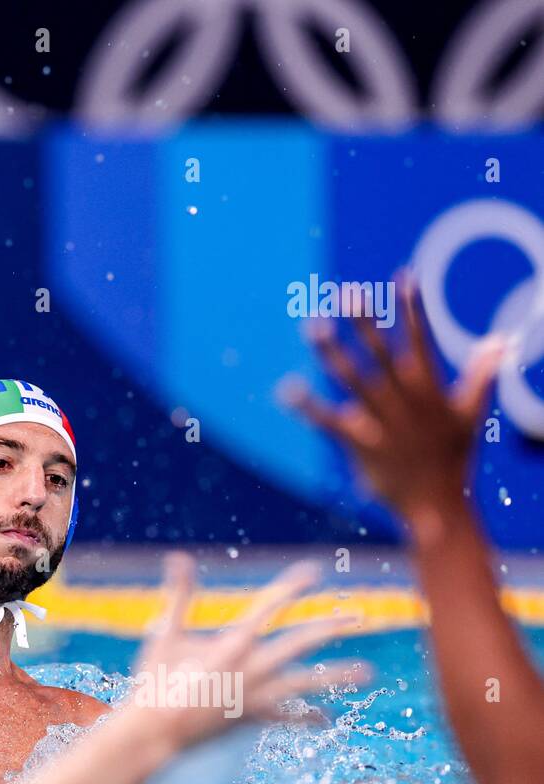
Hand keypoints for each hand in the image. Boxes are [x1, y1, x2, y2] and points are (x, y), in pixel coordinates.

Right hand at [130, 553, 368, 748]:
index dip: (292, 586)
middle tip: (359, 618)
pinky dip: (306, 717)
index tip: (314, 572)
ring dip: (337, 676)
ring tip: (367, 673)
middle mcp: (252, 666)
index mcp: (232, 641)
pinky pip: (287, 717)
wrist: (155, 730)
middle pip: (301, 641)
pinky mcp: (253, 717)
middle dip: (331, 627)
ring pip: (306, 682)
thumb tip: (178, 557)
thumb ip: (178, 595)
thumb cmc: (155, 680)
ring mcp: (256, 694)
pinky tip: (325, 718)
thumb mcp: (164, 633)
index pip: (270, 605)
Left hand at [281, 269, 504, 525]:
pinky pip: (329, 421)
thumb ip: (481, 375)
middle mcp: (405, 400)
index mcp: (429, 389)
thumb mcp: (471, 413)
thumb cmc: (452, 458)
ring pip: (353, 379)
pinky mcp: (362, 444)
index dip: (412, 307)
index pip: (421, 339)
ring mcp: (383, 422)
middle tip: (346, 291)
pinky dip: (308, 406)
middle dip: (364, 321)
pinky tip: (287, 390)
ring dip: (332, 352)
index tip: (405, 275)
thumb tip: (498, 342)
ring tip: (314, 326)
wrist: (436, 507)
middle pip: (380, 352)